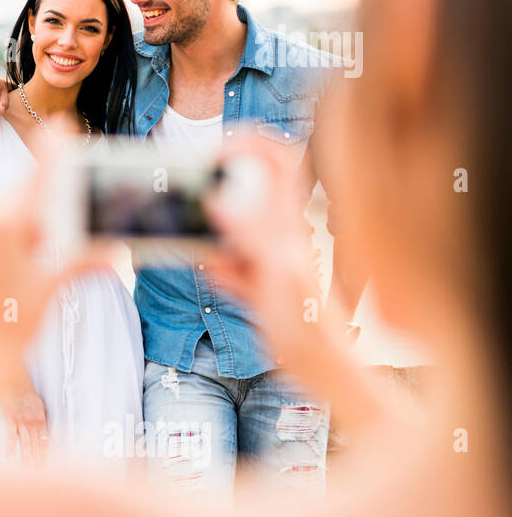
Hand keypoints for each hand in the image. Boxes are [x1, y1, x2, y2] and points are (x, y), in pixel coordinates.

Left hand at [0, 137, 110, 365]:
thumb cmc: (13, 333)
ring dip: (17, 234)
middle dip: (38, 207)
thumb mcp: (51, 292)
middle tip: (53, 219)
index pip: (35, 181)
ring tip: (28, 265)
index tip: (57, 124)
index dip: (51, 152)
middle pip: (15, 203)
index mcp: (3, 228)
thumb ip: (82, 262)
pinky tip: (3, 281)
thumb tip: (116, 249)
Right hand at [2, 386, 48, 467]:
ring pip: (25, 443)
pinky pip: (10, 437)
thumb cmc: (26, 391)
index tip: (46, 465)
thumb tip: (44, 432)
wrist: (13, 380)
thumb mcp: (39, 404)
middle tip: (39, 472)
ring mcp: (21, 421)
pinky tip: (10, 458)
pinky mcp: (9, 419)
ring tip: (27, 469)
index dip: (45, 454)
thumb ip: (41, 418)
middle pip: (36, 445)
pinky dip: (10, 448)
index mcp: (41, 419)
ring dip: (26, 457)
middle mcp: (33, 422)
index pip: (45, 441)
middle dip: (38, 459)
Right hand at [204, 134, 344, 373]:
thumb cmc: (312, 331)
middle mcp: (280, 233)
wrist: (324, 373)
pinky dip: (217, 265)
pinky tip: (214, 274)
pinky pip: (232, 263)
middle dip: (218, 185)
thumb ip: (251, 233)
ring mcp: (270, 256)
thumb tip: (222, 194)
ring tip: (199, 244)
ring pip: (236, 225)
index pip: (278, 158)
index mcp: (287, 223)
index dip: (247, 143)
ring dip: (212, 231)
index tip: (214, 152)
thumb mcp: (277, 275)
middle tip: (192, 197)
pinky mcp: (260, 282)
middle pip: (251, 185)